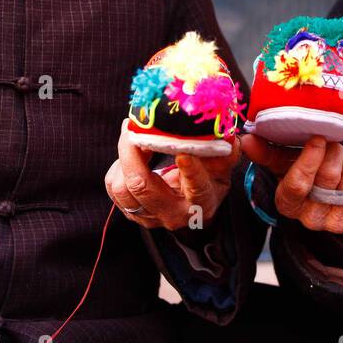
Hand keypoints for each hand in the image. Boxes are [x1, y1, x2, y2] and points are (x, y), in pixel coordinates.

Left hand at [105, 119, 241, 230]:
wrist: (193, 206)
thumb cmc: (209, 181)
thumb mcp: (222, 168)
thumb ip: (226, 153)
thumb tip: (229, 137)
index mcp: (200, 203)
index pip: (196, 188)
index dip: (190, 171)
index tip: (183, 152)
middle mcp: (172, 214)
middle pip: (142, 185)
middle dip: (133, 152)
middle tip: (134, 126)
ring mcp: (149, 216)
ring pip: (122, 187)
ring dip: (123, 157)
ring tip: (133, 135)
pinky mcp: (132, 212)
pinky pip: (113, 187)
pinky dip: (117, 166)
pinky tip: (130, 152)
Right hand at [241, 134, 342, 235]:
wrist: (331, 202)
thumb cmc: (304, 177)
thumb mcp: (283, 165)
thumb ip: (265, 151)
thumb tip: (246, 139)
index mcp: (288, 203)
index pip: (297, 184)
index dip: (309, 160)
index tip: (318, 138)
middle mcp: (311, 217)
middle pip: (329, 175)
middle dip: (334, 151)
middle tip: (332, 145)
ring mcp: (337, 221)